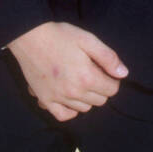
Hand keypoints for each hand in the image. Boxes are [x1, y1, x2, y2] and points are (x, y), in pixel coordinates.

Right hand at [6, 21, 127, 121]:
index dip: (112, 79)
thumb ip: (108, 57)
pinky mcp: (45, 99)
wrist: (29, 37)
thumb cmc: (60, 36)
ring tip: (79, 82)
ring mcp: (58, 98)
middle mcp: (74, 92)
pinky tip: (70, 98)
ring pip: (84, 108)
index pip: (112, 89)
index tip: (104, 70)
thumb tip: (123, 74)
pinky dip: (70, 110)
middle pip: (100, 101)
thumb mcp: (88, 39)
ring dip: (87, 98)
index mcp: (87, 77)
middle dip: (100, 88)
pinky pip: (63, 115)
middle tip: (91, 72)